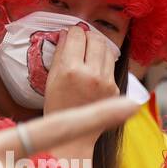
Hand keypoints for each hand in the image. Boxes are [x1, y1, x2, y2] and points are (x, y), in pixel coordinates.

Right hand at [42, 23, 121, 159]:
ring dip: (97, 46)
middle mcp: (90, 74)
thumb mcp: (51, 79)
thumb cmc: (57, 107)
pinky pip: (111, 65)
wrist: (74, 136)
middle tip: (80, 40)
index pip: (77, 35)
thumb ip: (59, 53)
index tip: (70, 34)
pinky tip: (95, 67)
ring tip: (88, 52)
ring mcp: (105, 81)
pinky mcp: (114, 88)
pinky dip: (103, 61)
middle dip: (87, 35)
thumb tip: (66, 34)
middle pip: (95, 38)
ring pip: (107, 48)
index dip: (73, 31)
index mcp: (70, 70)